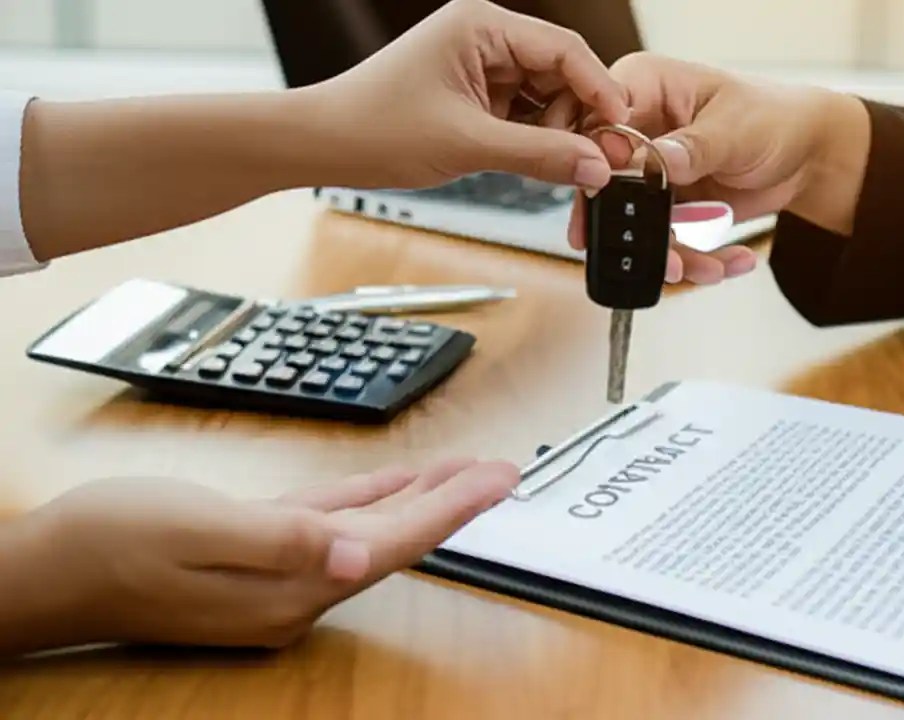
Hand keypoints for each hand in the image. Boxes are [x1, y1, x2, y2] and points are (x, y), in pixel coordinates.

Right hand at [2, 458, 516, 653]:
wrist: (43, 573)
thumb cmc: (107, 545)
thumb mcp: (196, 530)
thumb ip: (281, 541)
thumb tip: (355, 555)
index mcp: (287, 587)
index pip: (393, 544)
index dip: (452, 509)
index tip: (500, 481)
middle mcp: (292, 591)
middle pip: (392, 540)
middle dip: (449, 504)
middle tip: (499, 471)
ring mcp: (273, 579)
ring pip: (366, 531)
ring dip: (415, 500)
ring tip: (462, 472)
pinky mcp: (252, 560)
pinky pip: (327, 527)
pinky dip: (364, 502)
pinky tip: (391, 484)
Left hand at [311, 0, 628, 189]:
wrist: (325, 147)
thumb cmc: (373, 127)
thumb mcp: (468, 144)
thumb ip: (541, 155)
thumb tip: (597, 165)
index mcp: (481, 24)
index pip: (564, 49)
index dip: (600, 89)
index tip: (623, 126)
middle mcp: (484, 38)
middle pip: (562, 73)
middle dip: (580, 117)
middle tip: (596, 158)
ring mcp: (482, 67)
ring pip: (548, 98)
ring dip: (561, 133)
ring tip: (565, 165)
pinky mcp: (477, 97)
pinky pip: (527, 115)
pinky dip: (539, 140)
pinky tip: (544, 162)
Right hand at [565, 53, 869, 283]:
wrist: (809, 154)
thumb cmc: (777, 118)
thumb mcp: (736, 127)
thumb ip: (694, 146)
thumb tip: (654, 160)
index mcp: (644, 88)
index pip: (598, 120)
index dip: (598, 161)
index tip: (612, 194)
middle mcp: (639, 131)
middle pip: (607, 183)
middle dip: (633, 229)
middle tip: (662, 259)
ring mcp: (650, 172)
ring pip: (636, 224)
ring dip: (673, 256)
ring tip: (707, 270)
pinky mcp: (667, 205)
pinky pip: (667, 241)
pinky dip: (699, 260)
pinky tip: (732, 261)